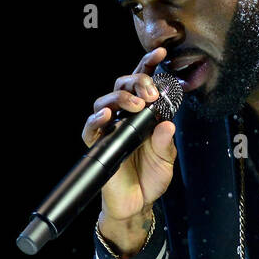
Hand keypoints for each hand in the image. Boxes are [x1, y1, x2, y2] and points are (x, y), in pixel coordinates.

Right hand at [83, 46, 176, 250]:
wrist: (136, 205)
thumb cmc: (150, 179)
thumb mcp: (166, 160)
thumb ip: (165, 142)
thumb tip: (167, 123)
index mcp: (142, 115)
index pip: (143, 85)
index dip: (149, 65)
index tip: (160, 54)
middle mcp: (124, 117)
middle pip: (122, 85)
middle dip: (138, 81)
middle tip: (151, 92)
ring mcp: (109, 130)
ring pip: (106, 101)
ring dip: (121, 97)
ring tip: (137, 104)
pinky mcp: (97, 145)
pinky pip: (91, 128)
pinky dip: (97, 120)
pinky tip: (107, 116)